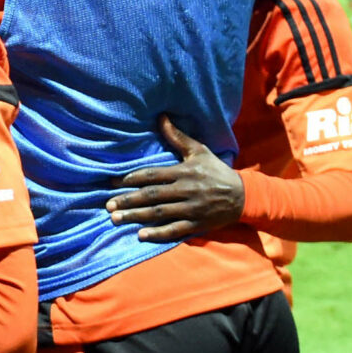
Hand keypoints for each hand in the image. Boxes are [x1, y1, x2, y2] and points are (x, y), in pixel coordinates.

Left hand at [105, 116, 244, 242]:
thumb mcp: (199, 151)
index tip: (113, 182)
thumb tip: (161, 117)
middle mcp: (186, 190)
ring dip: (136, 216)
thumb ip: (178, 137)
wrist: (243, 195)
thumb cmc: (217, 171)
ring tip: (116, 219)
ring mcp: (191, 209)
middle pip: (152, 196)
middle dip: (128, 200)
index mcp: (184, 171)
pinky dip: (158, 233)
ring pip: (159, 213)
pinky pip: (174, 230)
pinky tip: (141, 235)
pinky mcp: (196, 224)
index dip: (132, 179)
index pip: (153, 175)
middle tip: (108, 205)